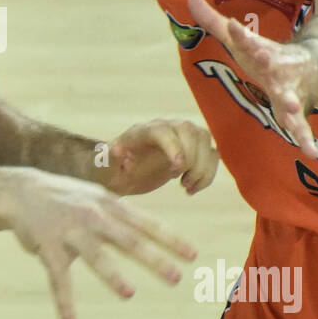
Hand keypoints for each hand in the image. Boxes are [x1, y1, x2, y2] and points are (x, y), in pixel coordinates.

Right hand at [11, 170, 196, 318]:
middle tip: (176, 277)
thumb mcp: (97, 198)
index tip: (192, 255)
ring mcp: (69, 231)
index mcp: (109, 204)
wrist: (20, 191)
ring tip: (129, 293)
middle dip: (153, 258)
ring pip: (95, 255)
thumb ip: (122, 216)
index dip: (170, 238)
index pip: (145, 223)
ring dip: (112, 275)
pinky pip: (58, 280)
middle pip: (128, 239)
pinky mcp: (47, 248)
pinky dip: (64, 304)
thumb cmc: (66, 198)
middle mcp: (93, 216)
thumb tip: (154, 233)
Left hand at [101, 118, 219, 195]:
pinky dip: (207, 174)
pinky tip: (191, 189)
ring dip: (203, 167)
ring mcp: (180, 138)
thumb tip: (116, 150)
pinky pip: (212, 155)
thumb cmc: (110, 169)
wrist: (120, 173)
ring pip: (205, 140)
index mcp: (142, 132)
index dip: (174, 146)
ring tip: (186, 186)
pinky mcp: (191, 151)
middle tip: (180, 181)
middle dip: (192, 158)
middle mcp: (165, 129)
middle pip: (190, 131)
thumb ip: (110, 158)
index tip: (178, 168)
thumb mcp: (105, 166)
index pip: (163, 131)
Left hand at [188, 0, 317, 158]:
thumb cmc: (265, 56)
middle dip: (269, 61)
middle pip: (273, 65)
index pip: (248, 40)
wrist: (311, 68)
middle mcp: (279, 69)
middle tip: (264, 58)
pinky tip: (312, 153)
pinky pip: (303, 128)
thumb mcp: (240, 40)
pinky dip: (307, 139)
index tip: (230, 24)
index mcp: (262, 51)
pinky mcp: (297, 112)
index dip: (239, 33)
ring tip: (292, 114)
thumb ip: (214, 22)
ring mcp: (291, 91)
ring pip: (292, 98)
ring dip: (292, 105)